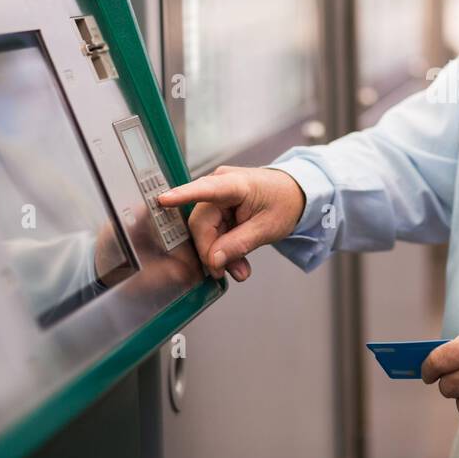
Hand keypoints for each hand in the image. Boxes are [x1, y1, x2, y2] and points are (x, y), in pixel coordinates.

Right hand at [156, 166, 306, 281]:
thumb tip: (214, 260)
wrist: (295, 194)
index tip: (163, 200)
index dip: (183, 196)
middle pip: (201, 224)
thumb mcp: (267, 228)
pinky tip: (236, 261)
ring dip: (219, 253)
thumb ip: (239, 244)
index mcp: (236, 184)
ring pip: (204, 231)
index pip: (206, 190)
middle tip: (229, 273)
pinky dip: (222, 247)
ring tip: (240, 270)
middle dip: (212, 251)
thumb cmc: (284, 203)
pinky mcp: (216, 206)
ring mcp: (216, 195)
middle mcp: (220, 184)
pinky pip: (211, 231)